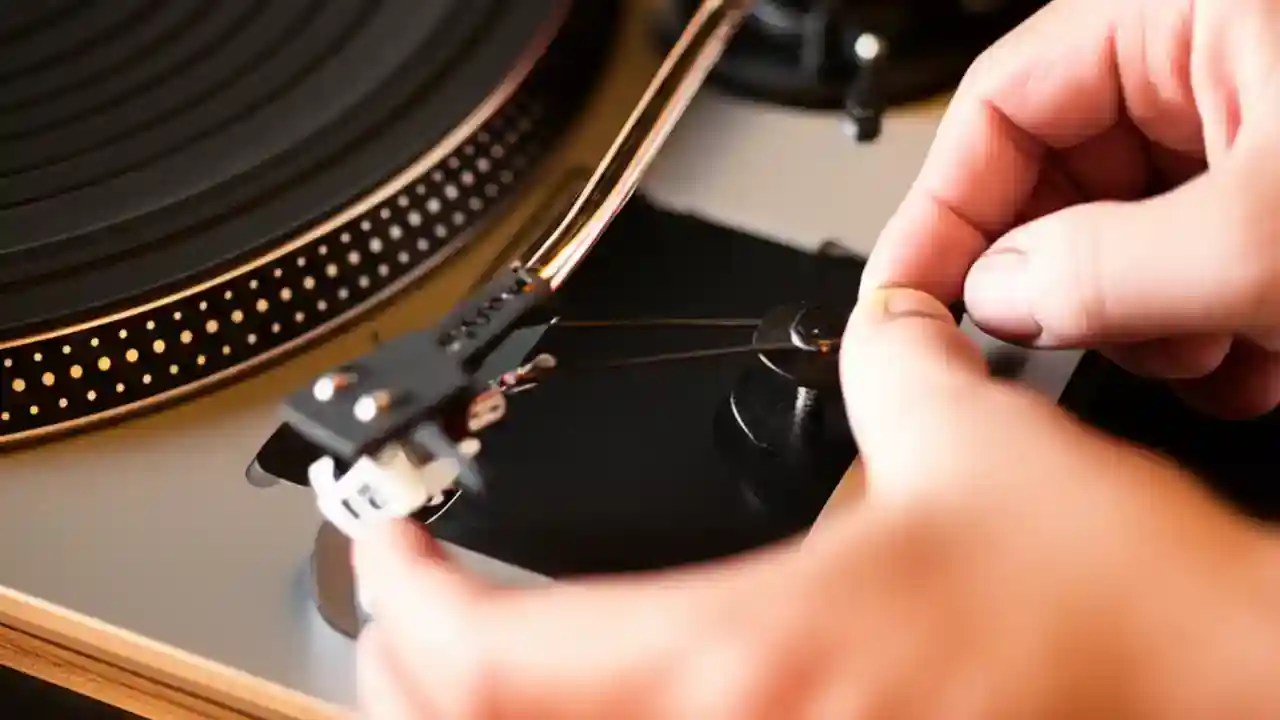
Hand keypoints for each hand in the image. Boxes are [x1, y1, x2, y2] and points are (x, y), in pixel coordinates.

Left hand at [352, 288, 1279, 718]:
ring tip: (462, 668)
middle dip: (417, 678)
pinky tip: (604, 705)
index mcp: (748, 648)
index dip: (405, 598)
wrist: (1223, 687)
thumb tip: (886, 328)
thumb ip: (896, 360)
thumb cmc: (1118, 607)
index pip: (486, 657)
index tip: (393, 548)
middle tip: (403, 615)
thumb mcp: (974, 438)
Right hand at [861, 0, 1279, 418]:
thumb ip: (1105, 270)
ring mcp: (1250, 130)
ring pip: (1122, 238)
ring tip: (1212, 350)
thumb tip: (997, 294)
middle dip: (1065, 286)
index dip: (939, 210)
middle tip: (1068, 343)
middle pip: (1056, 182)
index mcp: (1188, 10)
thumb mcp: (1261, 237)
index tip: (904, 297)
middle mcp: (1210, 62)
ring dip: (1150, 324)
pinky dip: (1207, 329)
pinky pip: (1194, 263)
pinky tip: (1251, 358)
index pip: (1001, 102)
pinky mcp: (1275, 195)